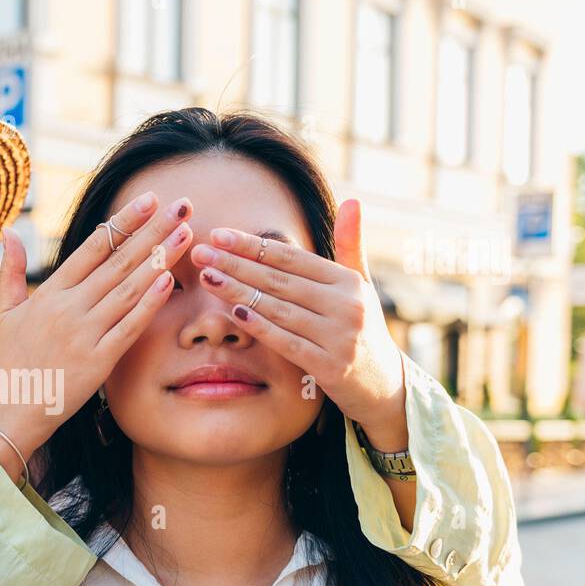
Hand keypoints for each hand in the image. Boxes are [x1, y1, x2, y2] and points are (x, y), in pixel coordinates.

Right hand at [0, 191, 195, 479]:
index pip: (93, 247)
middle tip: (181, 206)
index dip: (124, 222)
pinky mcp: (96, 362)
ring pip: (128, 288)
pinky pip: (128, 327)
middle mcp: (67, 308)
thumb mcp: (6, 314)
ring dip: (160, 259)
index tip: (149, 200)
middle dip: (152, 231)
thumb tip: (11, 234)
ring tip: (186, 234)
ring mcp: (83, 334)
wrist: (4, 414)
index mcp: (48, 293)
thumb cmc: (7, 366)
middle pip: (118, 261)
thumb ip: (12, 272)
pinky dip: (149, 303)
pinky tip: (170, 280)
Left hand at [190, 199, 408, 450]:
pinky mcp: (329, 366)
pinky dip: (260, 326)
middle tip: (200, 253)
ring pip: (278, 308)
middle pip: (279, 280)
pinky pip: (287, 342)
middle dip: (235, 265)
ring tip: (207, 277)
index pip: (291, 258)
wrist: (384, 385)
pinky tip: (234, 312)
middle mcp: (345, 305)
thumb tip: (353, 200)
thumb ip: (351, 245)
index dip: (252, 245)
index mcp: (348, 282)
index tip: (219, 235)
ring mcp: (338, 336)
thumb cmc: (363, 329)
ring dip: (238, 291)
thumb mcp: (362, 286)